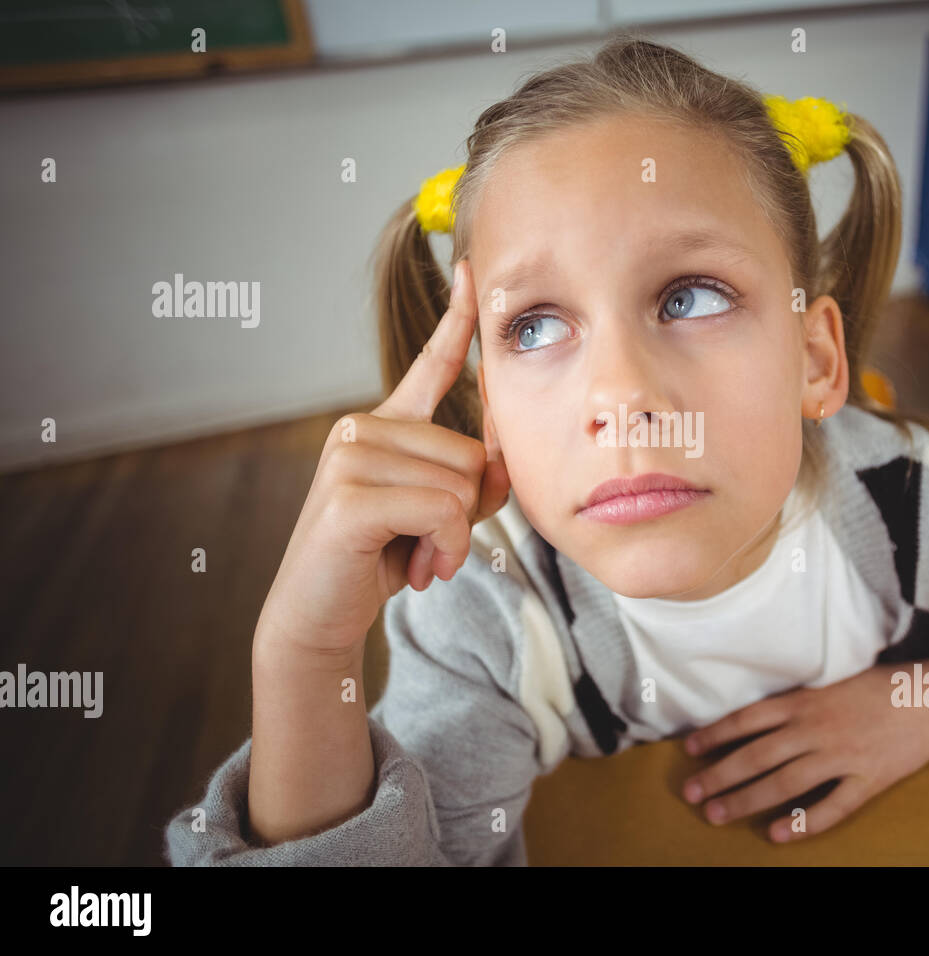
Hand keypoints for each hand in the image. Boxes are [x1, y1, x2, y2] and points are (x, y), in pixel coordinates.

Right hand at [255, 259, 510, 657]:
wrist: (320, 615)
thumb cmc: (381, 560)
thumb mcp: (438, 516)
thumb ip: (473, 481)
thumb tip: (502, 456)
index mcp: (385, 426)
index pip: (430, 365)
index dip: (456, 320)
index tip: (469, 270)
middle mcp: (362, 427)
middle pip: (469, 453)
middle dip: (467, 512)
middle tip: (432, 544)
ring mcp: (350, 454)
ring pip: (459, 485)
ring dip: (455, 537)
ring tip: (420, 557)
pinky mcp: (349, 493)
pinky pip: (441, 510)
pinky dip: (445, 547)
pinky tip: (419, 568)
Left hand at [680, 666, 928, 842]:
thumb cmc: (878, 687)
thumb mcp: (830, 682)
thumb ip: (796, 702)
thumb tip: (755, 719)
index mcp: (806, 701)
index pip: (749, 720)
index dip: (716, 735)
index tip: (689, 750)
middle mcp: (817, 729)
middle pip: (758, 756)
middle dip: (720, 775)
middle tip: (692, 793)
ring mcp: (842, 756)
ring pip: (785, 783)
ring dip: (746, 800)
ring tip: (717, 814)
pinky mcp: (867, 780)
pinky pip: (831, 807)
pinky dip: (803, 823)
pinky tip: (777, 835)